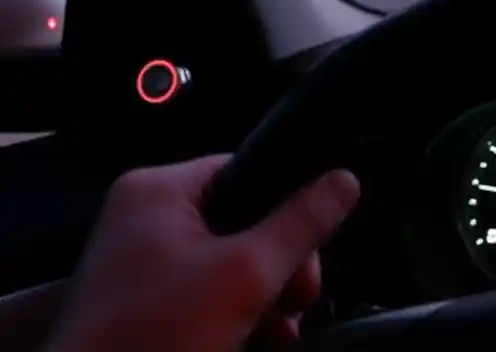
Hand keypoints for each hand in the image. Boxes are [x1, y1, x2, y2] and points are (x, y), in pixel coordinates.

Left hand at [45, 155, 359, 351]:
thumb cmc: (156, 337)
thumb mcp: (246, 275)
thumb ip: (300, 224)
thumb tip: (344, 180)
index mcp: (157, 191)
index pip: (246, 171)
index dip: (288, 208)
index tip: (310, 252)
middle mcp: (143, 216)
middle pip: (244, 220)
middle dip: (280, 265)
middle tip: (297, 302)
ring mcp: (140, 261)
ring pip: (230, 260)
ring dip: (266, 295)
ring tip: (280, 331)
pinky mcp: (142, 301)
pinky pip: (205, 289)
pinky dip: (237, 312)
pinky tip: (261, 339)